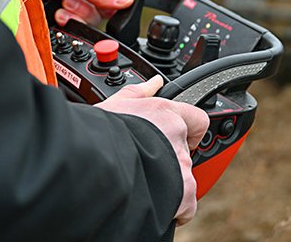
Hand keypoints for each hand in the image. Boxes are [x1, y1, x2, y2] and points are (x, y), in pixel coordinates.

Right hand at [96, 76, 209, 225]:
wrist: (93, 166)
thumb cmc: (98, 137)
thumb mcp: (115, 106)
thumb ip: (139, 92)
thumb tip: (155, 82)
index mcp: (165, 113)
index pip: (197, 118)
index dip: (190, 131)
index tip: (182, 139)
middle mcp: (178, 138)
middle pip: (184, 152)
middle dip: (169, 160)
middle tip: (145, 165)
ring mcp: (182, 166)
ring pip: (183, 178)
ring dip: (168, 182)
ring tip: (142, 184)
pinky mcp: (183, 193)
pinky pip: (186, 205)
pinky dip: (175, 208)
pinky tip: (152, 204)